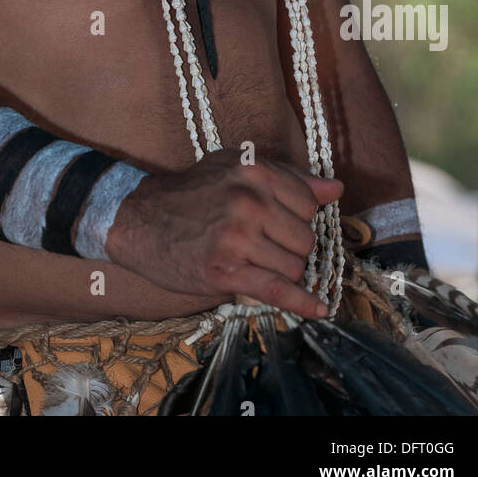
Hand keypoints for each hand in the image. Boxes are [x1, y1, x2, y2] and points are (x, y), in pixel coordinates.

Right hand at [105, 151, 342, 319]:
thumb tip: (335, 189)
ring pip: (294, 266)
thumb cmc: (194, 192)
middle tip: (269, 245)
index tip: (286, 224)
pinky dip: (301, 303)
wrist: (142, 220)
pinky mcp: (226, 271)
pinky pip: (276, 290)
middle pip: (304, 238)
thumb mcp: (236, 168)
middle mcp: (248, 201)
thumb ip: (288, 177)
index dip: (300, 218)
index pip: (308, 203)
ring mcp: (237, 237)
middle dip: (293, 247)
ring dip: (285, 270)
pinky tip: (318, 309)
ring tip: (260, 262)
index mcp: (254, 171)